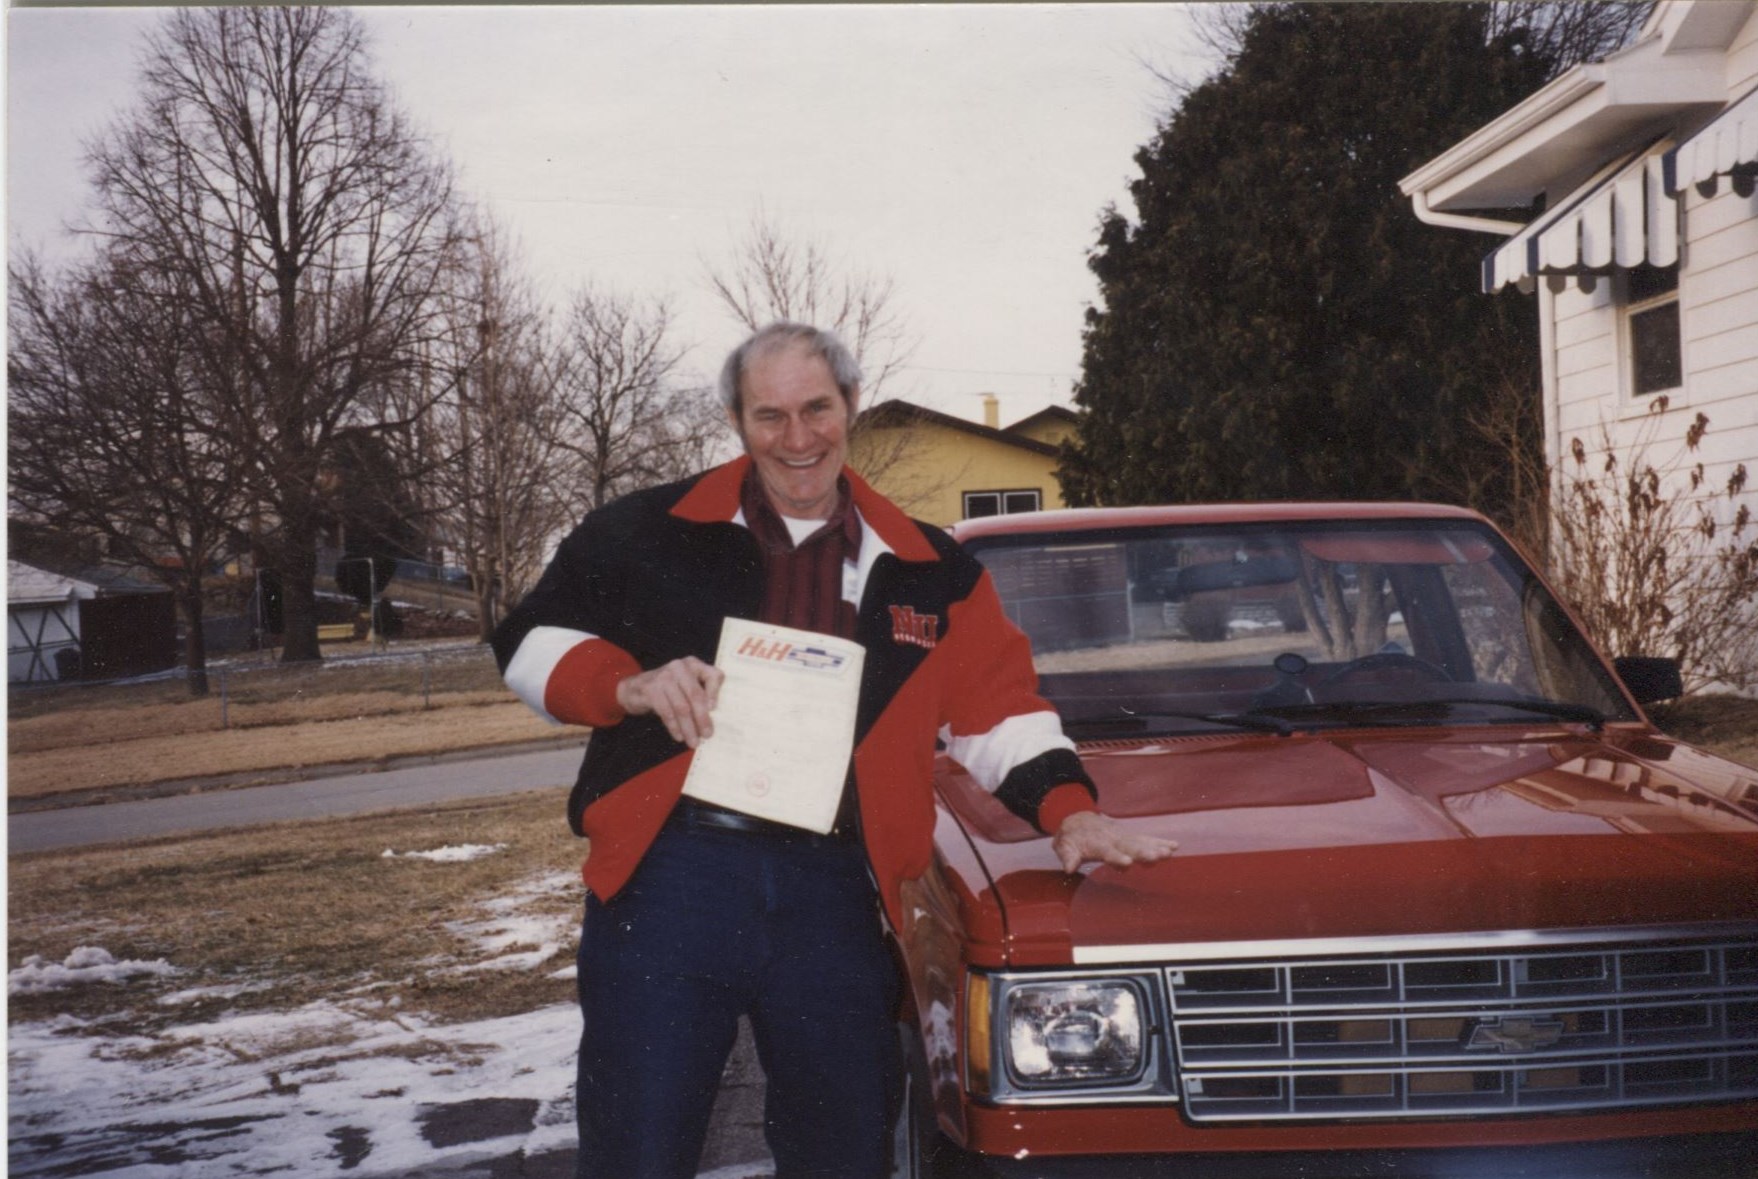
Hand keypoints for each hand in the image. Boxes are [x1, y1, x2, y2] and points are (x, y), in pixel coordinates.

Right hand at [614, 657, 723, 748]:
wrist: (634, 688)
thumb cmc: (668, 689)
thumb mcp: (685, 684)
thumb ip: (700, 693)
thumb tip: (713, 717)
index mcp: (693, 664)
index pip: (712, 675)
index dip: (715, 693)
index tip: (714, 710)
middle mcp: (679, 667)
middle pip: (695, 695)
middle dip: (702, 718)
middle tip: (707, 735)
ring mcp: (663, 677)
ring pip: (681, 707)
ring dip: (688, 728)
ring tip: (693, 741)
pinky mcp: (650, 690)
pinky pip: (666, 712)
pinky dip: (674, 727)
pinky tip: (679, 736)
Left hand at [1052, 811, 1177, 873]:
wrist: (1078, 819)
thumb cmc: (1071, 838)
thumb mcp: (1064, 846)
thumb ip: (1067, 856)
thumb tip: (1069, 867)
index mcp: (1097, 843)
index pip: (1108, 852)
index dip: (1117, 858)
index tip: (1127, 863)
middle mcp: (1113, 838)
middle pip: (1130, 846)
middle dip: (1143, 852)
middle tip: (1157, 856)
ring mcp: (1123, 836)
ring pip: (1141, 841)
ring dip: (1156, 846)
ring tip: (1170, 852)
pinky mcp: (1130, 837)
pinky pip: (1146, 839)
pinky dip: (1160, 842)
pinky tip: (1174, 846)